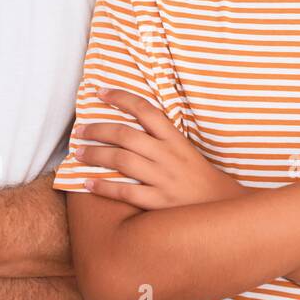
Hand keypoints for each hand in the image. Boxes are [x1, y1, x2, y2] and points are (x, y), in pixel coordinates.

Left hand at [75, 87, 243, 208]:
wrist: (222, 206)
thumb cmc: (199, 177)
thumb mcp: (185, 150)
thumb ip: (162, 137)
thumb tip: (130, 124)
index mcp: (175, 139)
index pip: (146, 110)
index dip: (121, 98)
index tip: (99, 92)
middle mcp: (168, 155)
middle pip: (126, 135)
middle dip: (98, 130)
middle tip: (80, 130)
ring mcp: (163, 179)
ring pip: (121, 161)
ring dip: (95, 155)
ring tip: (78, 154)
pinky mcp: (159, 202)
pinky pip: (126, 192)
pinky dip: (104, 187)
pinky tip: (87, 183)